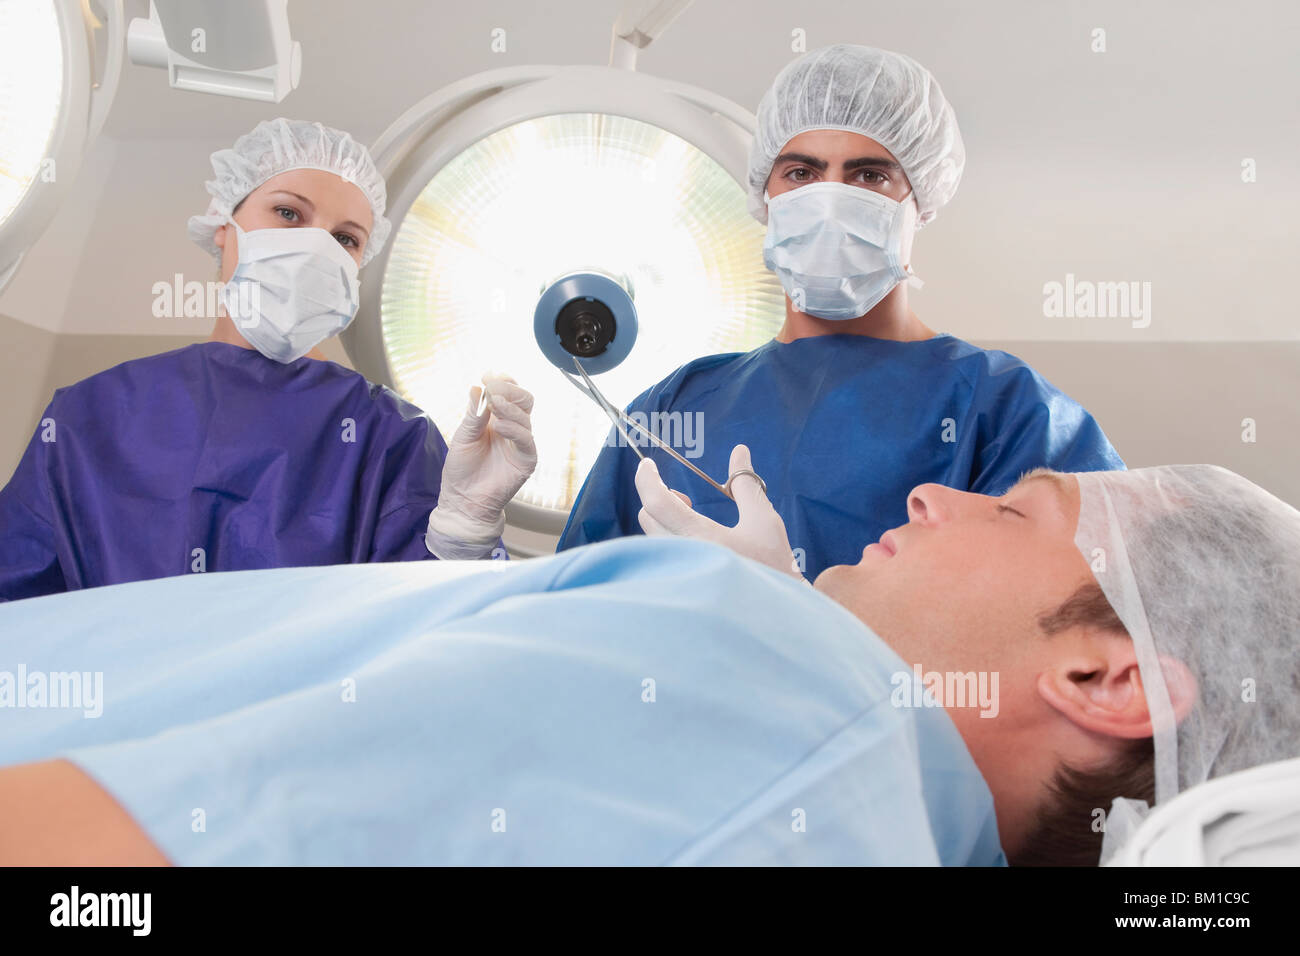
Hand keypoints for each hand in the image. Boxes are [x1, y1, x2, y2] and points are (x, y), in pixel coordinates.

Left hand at [426, 375, 536, 558]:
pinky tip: (499, 426)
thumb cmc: (461, 469)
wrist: (463, 500)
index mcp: (497, 419)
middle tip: (493, 387)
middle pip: (525, 399)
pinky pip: (526, 439)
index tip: (486, 375)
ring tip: (493, 404)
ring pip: (525, 416)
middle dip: (510, 390)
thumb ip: (473, 414)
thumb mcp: (463, 436)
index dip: (502, 381)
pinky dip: (514, 429)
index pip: (509, 393)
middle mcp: (512, 428)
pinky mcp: (526, 460)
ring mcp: (520, 444)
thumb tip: (477, 386)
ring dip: (509, 408)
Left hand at [634, 444, 804, 580]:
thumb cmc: (773, 569)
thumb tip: (739, 451)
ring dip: (664, 522)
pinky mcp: (675, 588)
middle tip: (685, 500)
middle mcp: (681, 558)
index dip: (647, 478)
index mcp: (702, 538)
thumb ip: (746, 484)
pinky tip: (689, 545)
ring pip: (651, 538)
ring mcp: (676, 576)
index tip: (648, 465)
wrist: (778, 616)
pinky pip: (657, 556)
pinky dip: (666, 541)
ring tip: (690, 522)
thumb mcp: (764, 521)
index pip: (658, 502)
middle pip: (648, 518)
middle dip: (660, 499)